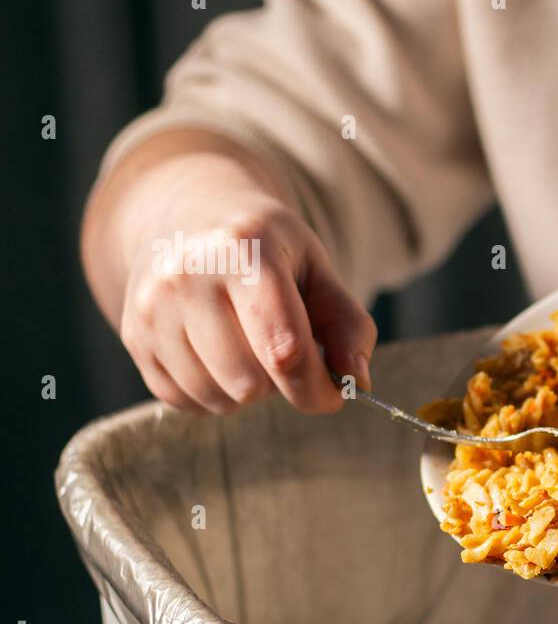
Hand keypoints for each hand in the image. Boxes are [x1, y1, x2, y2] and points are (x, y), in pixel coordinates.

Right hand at [84, 132, 376, 414]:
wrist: (189, 220)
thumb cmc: (267, 252)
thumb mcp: (317, 270)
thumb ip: (348, 325)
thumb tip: (357, 382)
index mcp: (244, 251)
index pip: (285, 350)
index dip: (317, 388)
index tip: (334, 394)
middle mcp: (187, 275)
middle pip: (251, 383)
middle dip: (282, 383)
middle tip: (283, 351)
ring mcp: (152, 307)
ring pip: (219, 399)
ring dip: (247, 391)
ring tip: (249, 348)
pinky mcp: (134, 336)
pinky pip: (186, 403)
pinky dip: (214, 394)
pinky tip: (218, 355)